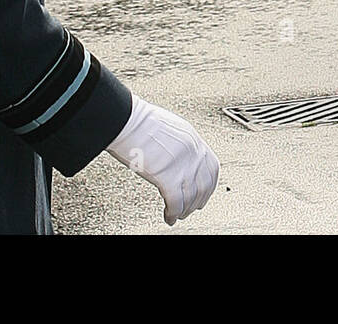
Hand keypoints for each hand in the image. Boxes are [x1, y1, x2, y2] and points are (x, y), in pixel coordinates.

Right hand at [107, 95, 219, 225]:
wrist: (126, 121)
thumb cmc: (138, 121)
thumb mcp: (168, 127)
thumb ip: (177, 143)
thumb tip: (175, 156)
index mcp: (192, 138)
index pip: (211, 166)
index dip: (209, 183)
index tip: (204, 192)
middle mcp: (192, 152)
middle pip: (205, 184)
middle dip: (198, 200)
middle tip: (191, 208)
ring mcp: (182, 166)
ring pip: (191, 197)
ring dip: (185, 210)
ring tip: (177, 215)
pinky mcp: (168, 178)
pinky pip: (176, 203)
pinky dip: (173, 213)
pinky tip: (168, 216)